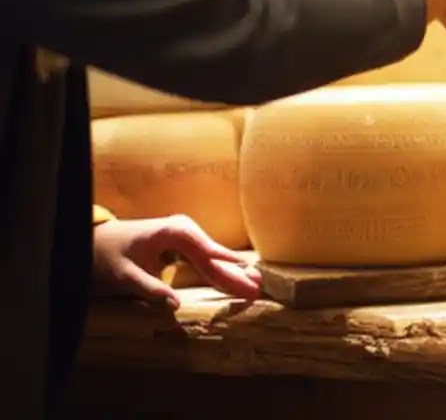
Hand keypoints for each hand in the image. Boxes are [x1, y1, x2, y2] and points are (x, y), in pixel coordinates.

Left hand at [92, 215, 259, 309]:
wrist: (96, 240)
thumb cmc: (108, 255)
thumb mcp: (124, 275)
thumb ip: (149, 289)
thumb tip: (175, 305)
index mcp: (174, 232)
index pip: (208, 252)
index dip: (228, 267)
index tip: (248, 276)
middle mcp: (185, 230)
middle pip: (215, 256)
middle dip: (237, 273)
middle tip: (259, 287)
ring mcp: (186, 236)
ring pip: (213, 258)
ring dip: (232, 273)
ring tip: (255, 285)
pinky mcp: (184, 244)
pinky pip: (205, 260)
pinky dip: (219, 271)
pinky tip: (235, 279)